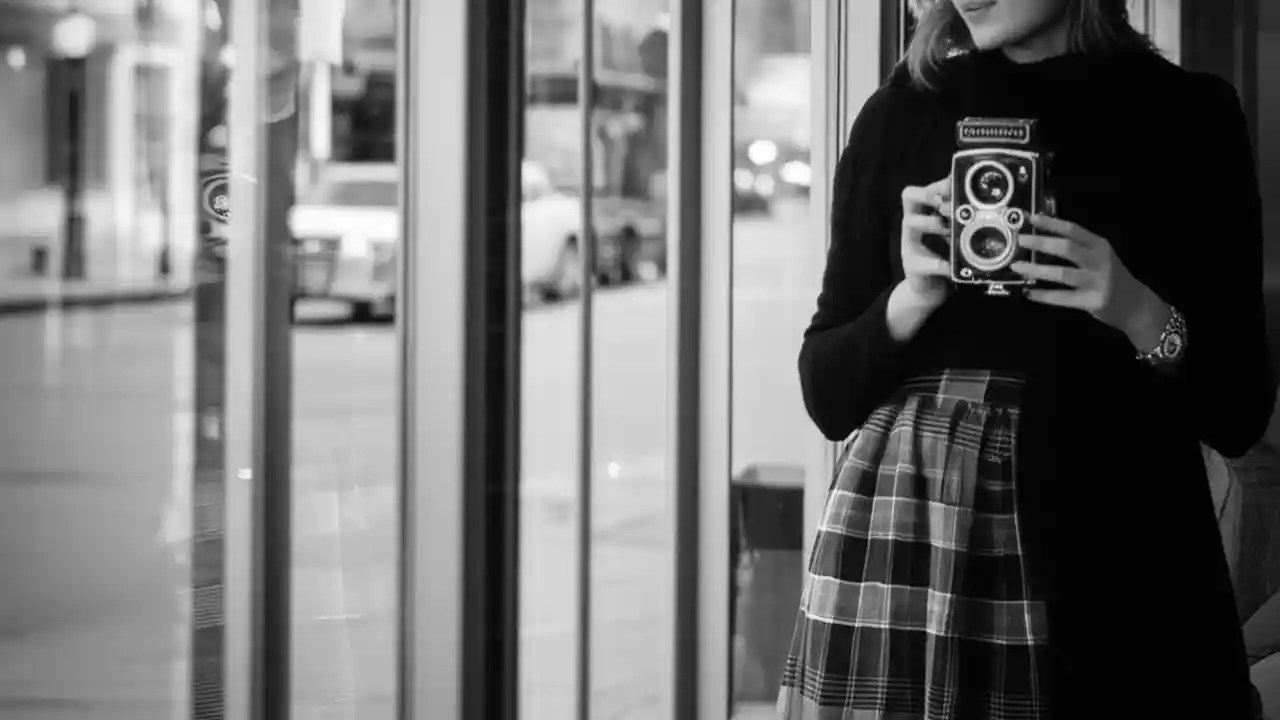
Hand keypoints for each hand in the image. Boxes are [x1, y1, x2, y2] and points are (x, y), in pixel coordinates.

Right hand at [899, 176, 953, 306]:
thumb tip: (989, 205)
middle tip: (949, 205)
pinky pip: (926, 262)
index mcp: (923, 217)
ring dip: (933, 222)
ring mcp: (909, 246)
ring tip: (950, 230)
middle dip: (931, 196)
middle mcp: (912, 227)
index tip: (953, 185)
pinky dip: (942, 264)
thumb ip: (961, 223)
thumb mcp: (952, 238)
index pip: (919, 191)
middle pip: (909, 198)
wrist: (929, 291)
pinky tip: (953, 266)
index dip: (934, 185)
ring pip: (911, 222)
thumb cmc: (944, 258)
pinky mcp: (913, 267)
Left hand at [1012, 213, 1168, 344]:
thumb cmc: (1112, 278)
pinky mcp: (1092, 301)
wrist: (1137, 306)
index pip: (1073, 229)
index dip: (1051, 223)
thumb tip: (1044, 238)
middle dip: (1041, 243)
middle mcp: (1099, 261)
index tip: (1031, 218)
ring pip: (1062, 274)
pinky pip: (1063, 298)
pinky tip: (1029, 292)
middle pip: (1067, 248)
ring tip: (1017, 267)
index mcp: (1100, 245)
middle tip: (1020, 240)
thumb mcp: (1101, 257)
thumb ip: (1079, 248)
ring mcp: (1097, 282)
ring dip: (1037, 269)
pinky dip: (1044, 295)